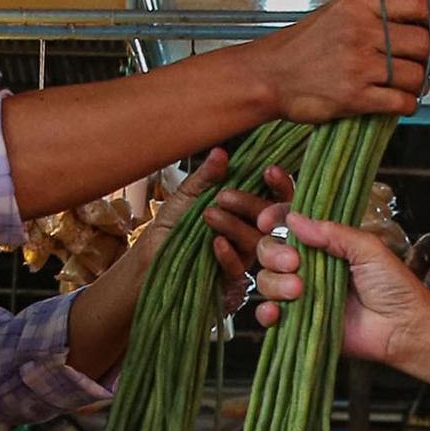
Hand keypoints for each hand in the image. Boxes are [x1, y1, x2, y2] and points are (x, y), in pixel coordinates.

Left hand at [124, 149, 291, 314]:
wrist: (151, 255)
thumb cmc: (172, 223)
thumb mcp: (187, 195)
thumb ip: (207, 177)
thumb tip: (220, 153)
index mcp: (247, 207)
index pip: (276, 195)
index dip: (279, 184)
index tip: (269, 172)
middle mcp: (251, 230)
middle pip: (271, 218)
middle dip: (252, 204)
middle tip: (224, 197)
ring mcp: (244, 254)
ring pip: (256, 241)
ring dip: (234, 225)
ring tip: (209, 216)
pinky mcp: (232, 277)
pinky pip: (239, 266)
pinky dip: (228, 253)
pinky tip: (215, 243)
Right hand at [244, 0, 429, 123]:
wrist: (269, 76)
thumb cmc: (301, 47)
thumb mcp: (335, 15)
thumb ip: (372, 15)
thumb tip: (414, 22)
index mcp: (358, 7)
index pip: (413, 3)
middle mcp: (361, 33)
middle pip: (423, 43)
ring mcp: (359, 65)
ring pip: (415, 75)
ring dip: (421, 84)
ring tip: (411, 85)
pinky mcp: (356, 96)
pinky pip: (401, 101)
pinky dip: (408, 104)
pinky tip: (400, 102)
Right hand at [250, 208, 429, 363]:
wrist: (403, 328)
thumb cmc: (394, 286)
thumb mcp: (368, 249)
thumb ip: (333, 233)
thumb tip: (294, 218)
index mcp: (327, 245)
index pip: (291, 226)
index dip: (275, 219)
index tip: (266, 221)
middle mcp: (310, 267)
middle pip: (271, 251)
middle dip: (274, 253)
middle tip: (294, 263)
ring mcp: (303, 295)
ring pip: (267, 281)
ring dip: (275, 283)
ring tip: (298, 290)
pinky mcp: (300, 322)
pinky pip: (270, 316)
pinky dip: (266, 313)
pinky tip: (276, 312)